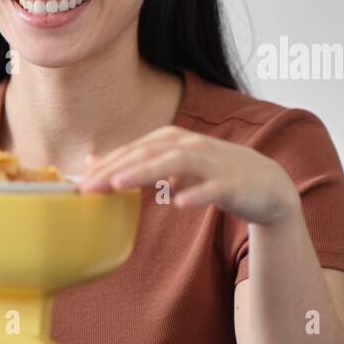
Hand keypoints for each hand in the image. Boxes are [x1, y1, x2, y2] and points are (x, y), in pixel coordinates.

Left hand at [76, 126, 299, 225]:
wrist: (266, 185)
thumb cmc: (210, 175)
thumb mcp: (169, 166)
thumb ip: (134, 163)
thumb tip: (92, 162)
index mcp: (171, 140)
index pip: (131, 151)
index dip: (104, 166)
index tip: (77, 185)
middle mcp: (190, 146)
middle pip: (147, 154)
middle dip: (114, 170)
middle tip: (86, 188)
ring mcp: (212, 163)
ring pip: (175, 164)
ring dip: (145, 172)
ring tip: (118, 185)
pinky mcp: (233, 184)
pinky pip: (213, 188)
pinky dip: (196, 194)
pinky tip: (178, 203)